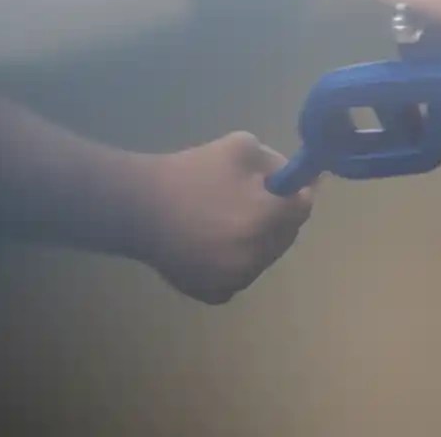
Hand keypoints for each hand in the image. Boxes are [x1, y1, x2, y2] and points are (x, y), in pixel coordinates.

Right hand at [135, 132, 312, 304]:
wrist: (138, 206)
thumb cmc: (191, 172)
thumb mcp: (243, 147)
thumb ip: (278, 163)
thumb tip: (300, 178)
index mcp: (267, 218)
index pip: (302, 207)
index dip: (296, 194)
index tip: (285, 186)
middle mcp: (256, 255)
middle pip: (285, 234)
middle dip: (277, 217)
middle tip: (254, 201)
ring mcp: (236, 279)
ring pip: (263, 257)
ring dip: (256, 240)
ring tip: (226, 221)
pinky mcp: (215, 293)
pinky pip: (240, 276)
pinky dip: (234, 262)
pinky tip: (212, 243)